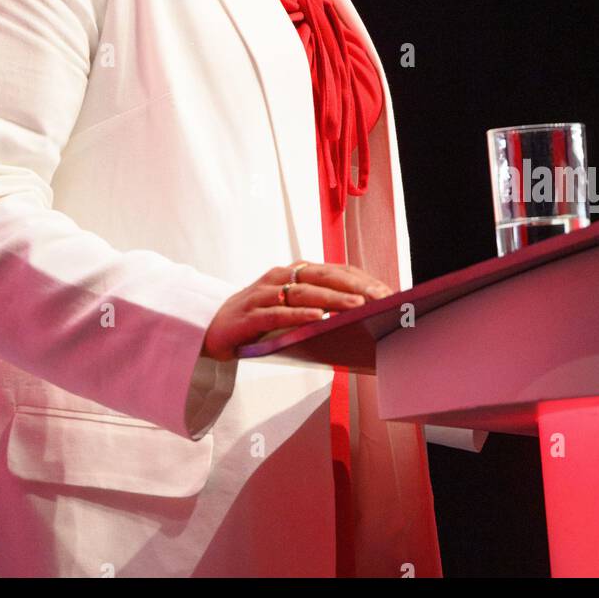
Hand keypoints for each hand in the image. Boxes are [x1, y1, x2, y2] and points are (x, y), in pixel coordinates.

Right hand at [200, 261, 394, 361]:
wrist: (212, 327)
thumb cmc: (257, 316)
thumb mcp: (289, 304)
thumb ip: (316, 302)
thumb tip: (359, 311)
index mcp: (292, 272)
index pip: (333, 270)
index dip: (361, 279)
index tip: (386, 291)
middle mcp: (279, 277)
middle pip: (323, 277)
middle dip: (355, 287)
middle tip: (380, 297)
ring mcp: (263, 294)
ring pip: (304, 293)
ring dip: (332, 299)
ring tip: (357, 306)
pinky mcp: (250, 315)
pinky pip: (278, 314)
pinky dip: (299, 315)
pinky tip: (317, 318)